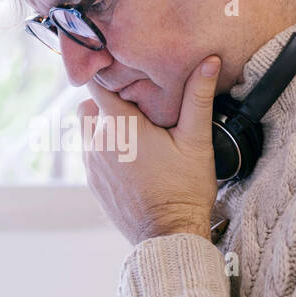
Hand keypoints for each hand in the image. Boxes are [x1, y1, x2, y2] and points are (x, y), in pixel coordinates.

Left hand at [80, 55, 220, 244]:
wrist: (169, 236)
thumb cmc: (185, 189)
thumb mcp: (196, 141)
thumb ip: (197, 97)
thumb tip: (208, 60)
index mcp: (119, 125)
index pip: (97, 83)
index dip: (109, 73)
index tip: (127, 73)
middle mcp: (97, 142)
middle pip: (90, 104)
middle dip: (109, 101)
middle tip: (139, 106)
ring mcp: (91, 164)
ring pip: (88, 129)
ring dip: (105, 125)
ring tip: (136, 131)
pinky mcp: (92, 182)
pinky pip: (91, 152)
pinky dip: (104, 147)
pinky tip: (131, 155)